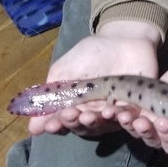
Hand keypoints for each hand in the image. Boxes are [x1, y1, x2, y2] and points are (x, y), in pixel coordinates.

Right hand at [28, 19, 160, 136]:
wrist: (124, 39)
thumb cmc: (92, 53)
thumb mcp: (66, 70)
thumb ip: (51, 95)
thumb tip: (31, 126)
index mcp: (76, 107)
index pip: (64, 122)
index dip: (58, 125)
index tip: (51, 124)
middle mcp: (94, 114)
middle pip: (84, 127)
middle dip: (76, 123)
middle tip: (71, 114)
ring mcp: (115, 113)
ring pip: (105, 126)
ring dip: (96, 122)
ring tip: (90, 115)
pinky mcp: (136, 109)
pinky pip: (129, 119)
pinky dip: (121, 118)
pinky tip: (114, 111)